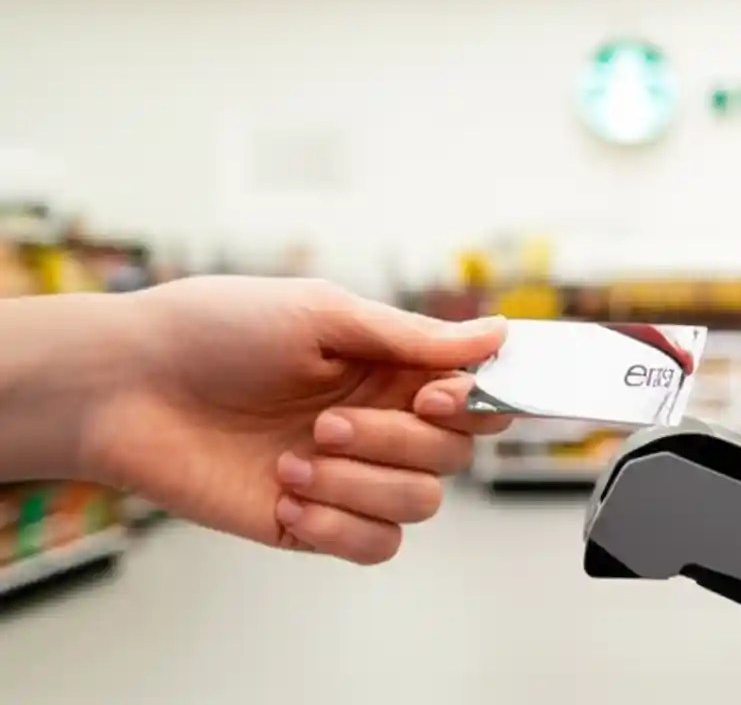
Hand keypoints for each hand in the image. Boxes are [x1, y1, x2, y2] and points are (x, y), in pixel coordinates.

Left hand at [83, 276, 510, 563]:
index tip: (433, 397)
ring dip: (361, 484)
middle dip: (397, 443)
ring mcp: (350, 475)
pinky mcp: (316, 522)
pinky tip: (286, 498)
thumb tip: (497, 335)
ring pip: (421, 504)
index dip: (473, 403)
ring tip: (292, 461)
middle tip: (326, 424)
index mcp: (390, 366)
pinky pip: (376, 545)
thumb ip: (412, 336)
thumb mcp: (321, 314)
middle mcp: (381, 420)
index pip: (474, 397)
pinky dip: (340, 525)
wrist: (125, 387)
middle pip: (455, 454)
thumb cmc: (215, 331)